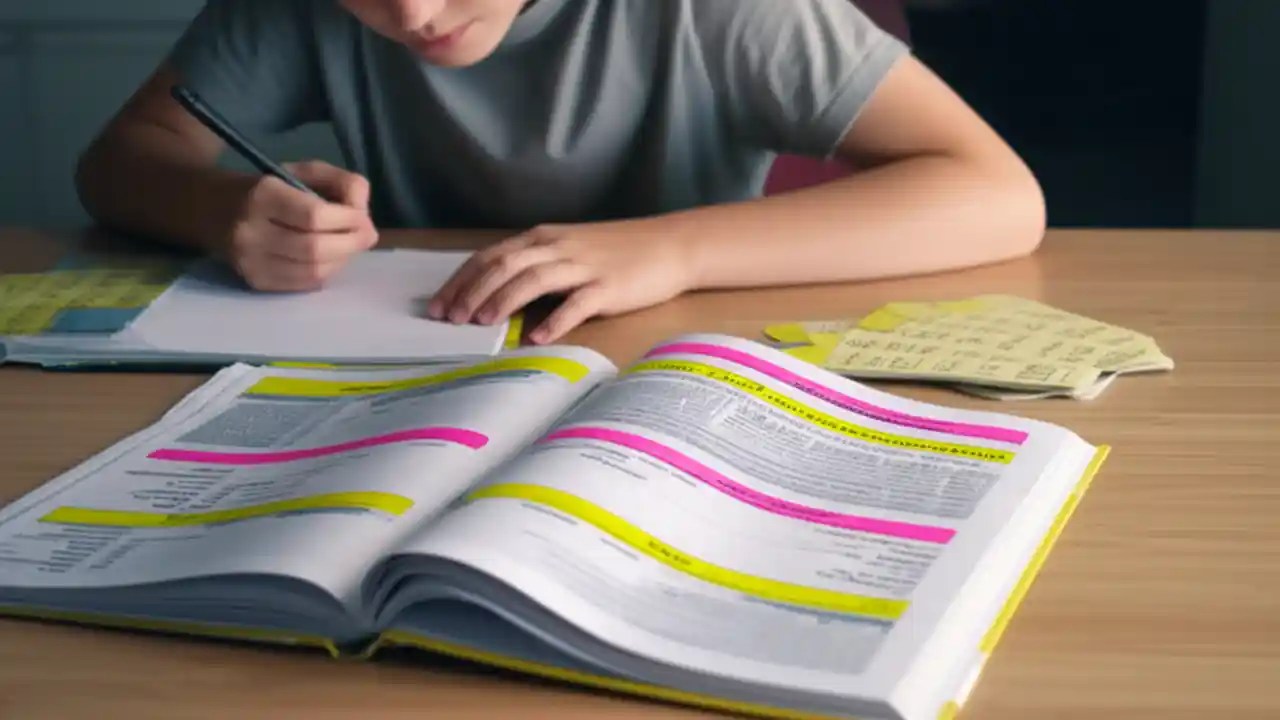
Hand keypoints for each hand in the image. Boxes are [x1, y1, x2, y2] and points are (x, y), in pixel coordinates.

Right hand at [226, 161, 377, 291]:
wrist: (208, 209)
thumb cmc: (264, 186)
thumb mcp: (300, 171)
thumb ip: (339, 182)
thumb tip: (364, 211)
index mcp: (261, 196)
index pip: (314, 216)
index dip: (347, 219)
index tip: (363, 217)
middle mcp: (251, 232)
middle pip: (316, 248)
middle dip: (351, 243)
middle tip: (367, 235)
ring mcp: (250, 262)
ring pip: (313, 271)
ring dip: (343, 260)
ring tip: (350, 245)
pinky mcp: (255, 281)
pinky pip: (304, 284)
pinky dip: (327, 272)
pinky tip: (331, 259)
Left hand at [427, 220, 694, 343]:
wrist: (671, 245)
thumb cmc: (619, 251)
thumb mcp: (570, 249)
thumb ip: (537, 266)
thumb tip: (497, 293)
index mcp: (544, 238)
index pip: (491, 256)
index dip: (462, 280)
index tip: (439, 304)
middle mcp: (558, 247)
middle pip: (503, 266)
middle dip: (472, 292)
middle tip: (450, 319)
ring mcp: (583, 266)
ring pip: (532, 279)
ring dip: (503, 301)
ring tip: (483, 324)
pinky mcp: (608, 287)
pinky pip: (576, 304)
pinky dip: (554, 320)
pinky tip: (537, 337)